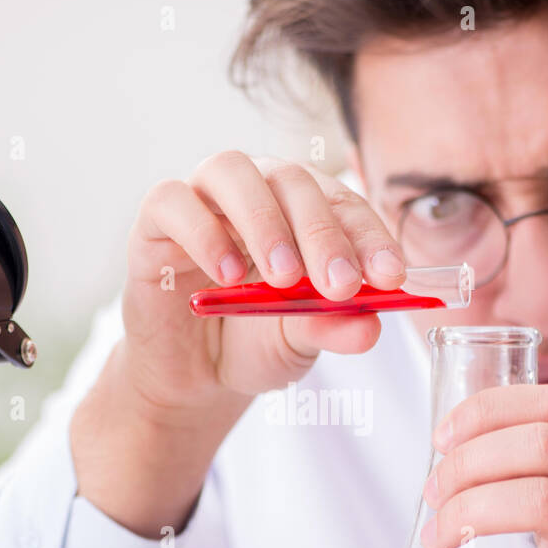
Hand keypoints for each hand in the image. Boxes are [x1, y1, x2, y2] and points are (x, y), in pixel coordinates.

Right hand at [73, 151, 405, 536]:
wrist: (192, 376)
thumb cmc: (252, 343)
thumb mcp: (301, 343)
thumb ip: (331, 327)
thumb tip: (369, 327)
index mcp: (304, 211)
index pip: (344, 205)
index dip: (370, 237)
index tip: (391, 276)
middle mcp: (257, 192)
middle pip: (293, 181)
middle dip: (322, 233)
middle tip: (340, 285)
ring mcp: (205, 200)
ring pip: (233, 171)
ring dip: (264, 222)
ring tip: (283, 279)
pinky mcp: (156, 221)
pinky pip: (173, 201)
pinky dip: (203, 232)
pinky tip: (227, 275)